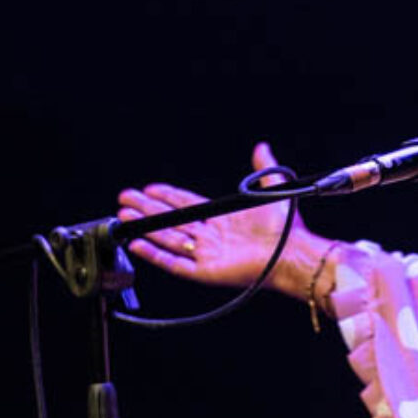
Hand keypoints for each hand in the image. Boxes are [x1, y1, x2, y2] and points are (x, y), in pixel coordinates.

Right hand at [118, 142, 322, 297]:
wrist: (293, 254)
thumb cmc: (287, 228)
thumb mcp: (273, 190)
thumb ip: (265, 168)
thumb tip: (261, 146)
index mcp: (223, 217)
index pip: (187, 204)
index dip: (167, 196)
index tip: (148, 188)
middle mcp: (212, 235)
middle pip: (172, 220)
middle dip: (148, 209)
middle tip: (126, 199)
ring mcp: (207, 253)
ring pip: (168, 238)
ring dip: (146, 228)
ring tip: (124, 217)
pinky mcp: (205, 271)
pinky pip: (173, 263)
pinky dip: (154, 254)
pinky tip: (137, 244)